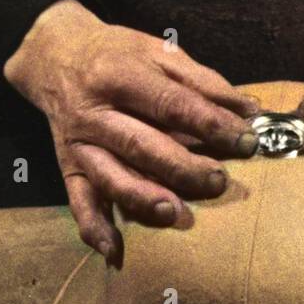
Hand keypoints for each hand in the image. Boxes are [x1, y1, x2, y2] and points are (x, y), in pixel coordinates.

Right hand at [4, 0, 260, 263]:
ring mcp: (80, 145)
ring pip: (111, 177)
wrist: (54, 57)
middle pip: (141, 145)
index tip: (247, 141)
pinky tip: (114, 251)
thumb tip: (248, 110)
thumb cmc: (116, 55)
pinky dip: (94, 229)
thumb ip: (202, 81)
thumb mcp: (157, 53)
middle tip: (218, 181)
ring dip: (143, 198)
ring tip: (175, 212)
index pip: (171, 104)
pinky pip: (79, 203)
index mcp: (119, 75)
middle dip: (183, 167)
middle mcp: (95, 112)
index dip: (210, 125)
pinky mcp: (69, 169)